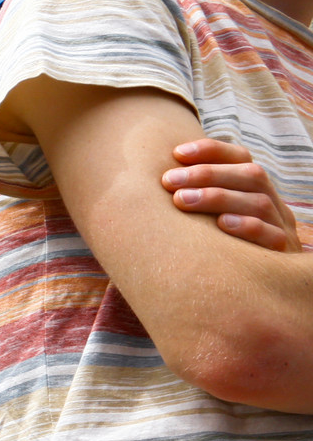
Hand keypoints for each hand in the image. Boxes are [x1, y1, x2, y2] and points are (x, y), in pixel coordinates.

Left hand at [163, 139, 302, 252]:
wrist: (258, 290)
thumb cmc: (219, 250)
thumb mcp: (210, 221)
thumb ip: (194, 199)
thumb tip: (157, 180)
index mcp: (256, 191)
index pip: (241, 158)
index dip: (211, 151)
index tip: (176, 152)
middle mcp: (272, 204)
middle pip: (251, 175)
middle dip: (206, 174)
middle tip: (168, 181)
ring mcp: (281, 228)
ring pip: (259, 202)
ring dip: (218, 197)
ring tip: (181, 200)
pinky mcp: (282, 255)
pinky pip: (272, 235)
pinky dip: (247, 227)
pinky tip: (222, 224)